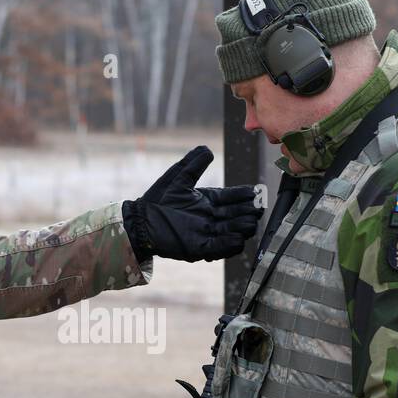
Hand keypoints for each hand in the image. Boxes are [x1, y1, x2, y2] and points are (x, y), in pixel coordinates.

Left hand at [121, 146, 259, 261]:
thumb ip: (193, 165)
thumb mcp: (178, 179)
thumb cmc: (157, 200)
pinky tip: (238, 238)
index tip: (256, 192)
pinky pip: (220, 247)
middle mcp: (210, 218)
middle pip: (236, 215)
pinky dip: (230, 244)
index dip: (244, 195)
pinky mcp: (199, 247)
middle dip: (248, 212)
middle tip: (257, 208)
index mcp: (207, 201)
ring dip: (242, 227)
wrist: (140, 222)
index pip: (231, 197)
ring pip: (232, 231)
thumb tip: (207, 149)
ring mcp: (206, 233)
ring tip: (249, 222)